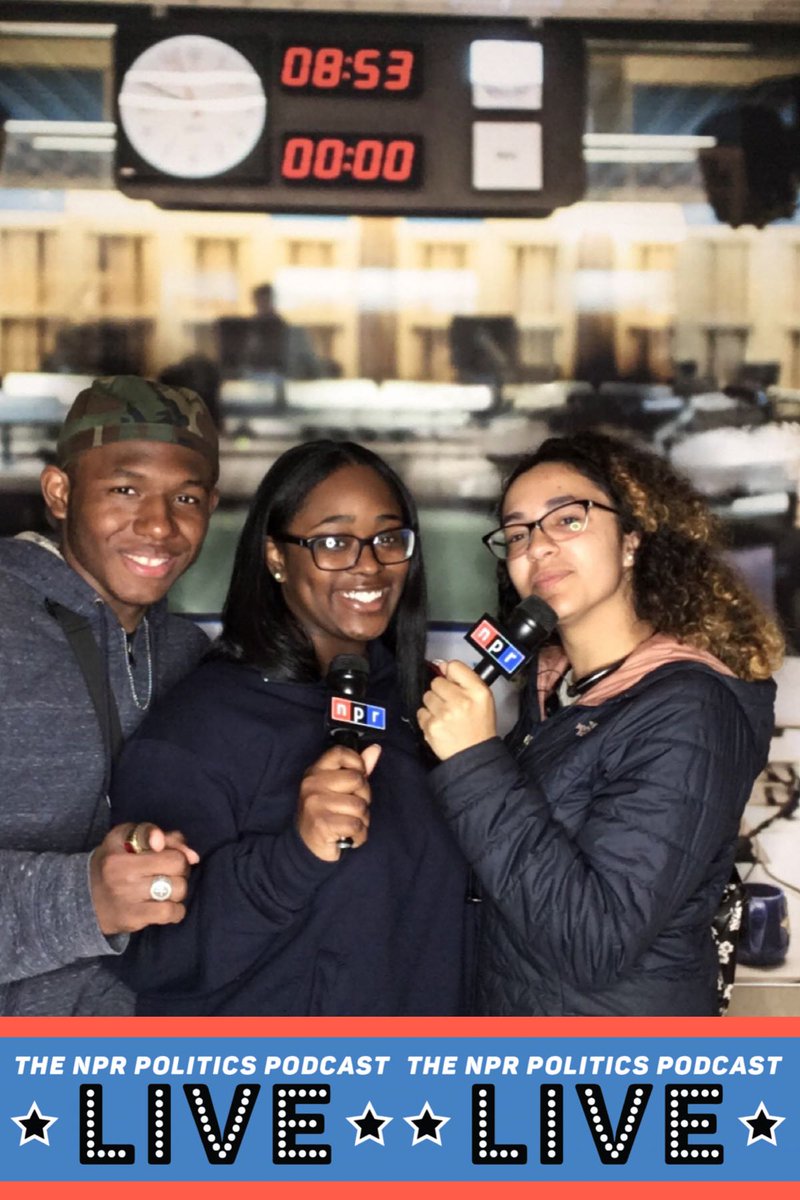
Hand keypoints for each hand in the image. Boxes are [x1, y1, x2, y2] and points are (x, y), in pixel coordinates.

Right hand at [90, 822, 199, 935]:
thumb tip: (192, 855)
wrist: (83, 898)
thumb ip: (157, 834)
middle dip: (181, 867)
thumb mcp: (124, 837)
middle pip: (178, 866)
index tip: (167, 852)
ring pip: (179, 889)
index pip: (166, 846)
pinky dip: (177, 910)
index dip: (176, 848)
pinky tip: (168, 906)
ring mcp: (128, 899)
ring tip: (167, 888)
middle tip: (169, 871)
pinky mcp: (133, 919)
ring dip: (179, 889)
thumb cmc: (111, 862)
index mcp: (120, 852)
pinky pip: (171, 913)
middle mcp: (123, 875)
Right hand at [297, 743, 381, 861]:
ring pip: (359, 806)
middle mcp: (312, 785)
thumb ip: (357, 769)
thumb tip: (375, 748)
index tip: (358, 777)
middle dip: (364, 797)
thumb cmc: (328, 814)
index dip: (357, 763)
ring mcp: (315, 804)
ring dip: (362, 820)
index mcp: (316, 772)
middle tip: (353, 808)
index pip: (340, 752)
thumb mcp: (339, 788)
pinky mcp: (322, 824)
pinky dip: (359, 834)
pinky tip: (349, 836)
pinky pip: (356, 825)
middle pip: (357, 780)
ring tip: (350, 824)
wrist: (307, 847)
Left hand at [417, 659, 496, 760]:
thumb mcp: (482, 698)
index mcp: (477, 691)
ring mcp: (444, 714)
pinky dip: (428, 718)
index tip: (452, 682)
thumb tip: (443, 665)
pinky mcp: (431, 726)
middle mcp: (461, 700)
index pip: (454, 666)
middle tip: (451, 704)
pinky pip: (421, 712)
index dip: (450, 674)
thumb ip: (464, 678)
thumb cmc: (479, 726)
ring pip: (427, 696)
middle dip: (441, 692)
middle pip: (436, 682)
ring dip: (433, 705)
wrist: (474, 755)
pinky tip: (440, 724)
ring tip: (446, 716)